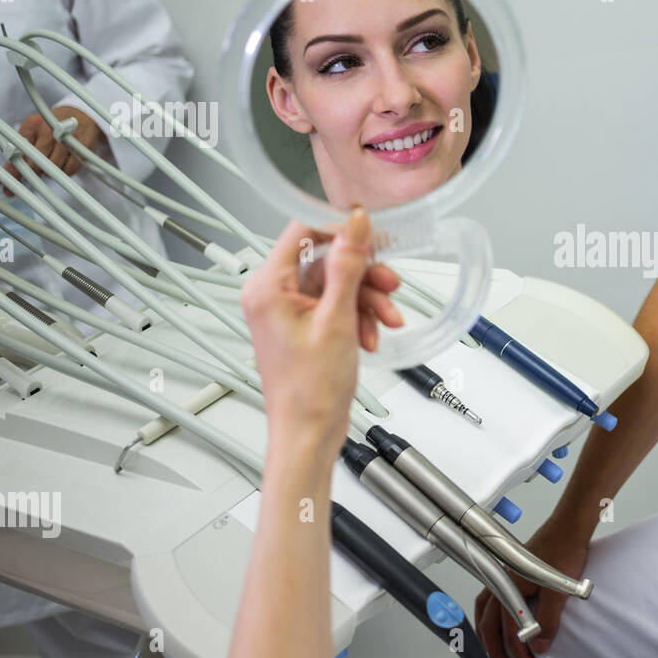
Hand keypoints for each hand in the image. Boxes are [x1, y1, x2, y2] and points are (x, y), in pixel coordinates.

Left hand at [0, 105, 109, 195]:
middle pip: (35, 162)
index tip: (8, 185)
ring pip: (53, 167)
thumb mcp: (31, 135)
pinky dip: (66, 171)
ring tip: (52, 164)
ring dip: (51, 171)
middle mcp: (48, 128)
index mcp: (31, 124)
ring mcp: (66, 136)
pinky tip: (64, 164)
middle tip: (35, 172)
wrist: (80, 115)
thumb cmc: (51, 129)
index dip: (12, 171)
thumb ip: (16, 157)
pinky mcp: (82, 145)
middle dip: (34, 171)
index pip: (17, 153)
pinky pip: (70, 168)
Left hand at [240, 209, 402, 460]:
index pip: (303, 231)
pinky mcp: (305, 326)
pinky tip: (371, 337)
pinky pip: (337, 305)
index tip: (373, 238)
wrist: (309, 433)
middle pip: (326, 260)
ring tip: (386, 320)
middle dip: (364, 275)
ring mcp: (289, 311)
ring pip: (337, 284)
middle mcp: (272, 295)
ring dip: (367, 299)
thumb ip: (348, 266)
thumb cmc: (309, 391)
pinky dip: (359, 317)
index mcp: (267, 287)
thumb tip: (356, 224)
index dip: (342, 231)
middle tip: (390, 285)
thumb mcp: (337, 319)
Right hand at [474, 519, 590, 657]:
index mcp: (511, 587)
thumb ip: (548, 620)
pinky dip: (490, 615)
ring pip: (486, 612)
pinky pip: (491, 599)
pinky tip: (497, 620)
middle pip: (490, 624)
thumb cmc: (564, 550)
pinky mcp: (511, 573)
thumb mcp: (559, 591)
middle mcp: (503, 581)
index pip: (510, 630)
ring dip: (488, 634)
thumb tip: (539, 646)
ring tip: (494, 651)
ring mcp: (504, 576)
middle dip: (496, 650)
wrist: (568, 526)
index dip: (520, 652)